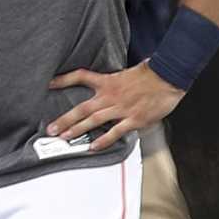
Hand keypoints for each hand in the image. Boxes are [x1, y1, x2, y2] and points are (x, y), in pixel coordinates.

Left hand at [47, 61, 183, 152]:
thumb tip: (114, 87)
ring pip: (93, 121)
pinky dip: (103, 140)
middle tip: (51, 129)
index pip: (81, 77)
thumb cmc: (153, 74)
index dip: (63, 80)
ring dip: (77, 130)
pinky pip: (115, 132)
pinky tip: (93, 147)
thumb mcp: (130, 72)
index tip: (49, 83)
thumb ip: (119, 82)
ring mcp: (121, 108)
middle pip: (82, 108)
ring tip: (64, 138)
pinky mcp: (133, 119)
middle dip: (65, 119)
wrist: (169, 76)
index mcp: (109, 81)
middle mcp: (111, 96)